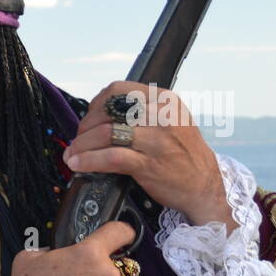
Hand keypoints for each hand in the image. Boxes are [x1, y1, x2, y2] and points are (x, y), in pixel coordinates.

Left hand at [63, 81, 233, 231]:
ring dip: (81, 145)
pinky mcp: (149, 164)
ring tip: (72, 154)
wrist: (204, 185)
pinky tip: (78, 164)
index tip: (89, 119)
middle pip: (107, 112)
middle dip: (85, 127)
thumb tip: (100, 113)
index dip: (96, 104)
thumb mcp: (170, 121)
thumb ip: (141, 112)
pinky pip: (110, 157)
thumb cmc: (181, 153)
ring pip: (106, 133)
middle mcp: (162, 116)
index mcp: (164, 100)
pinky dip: (89, 160)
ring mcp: (157, 140)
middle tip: (77, 140)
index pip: (118, 90)